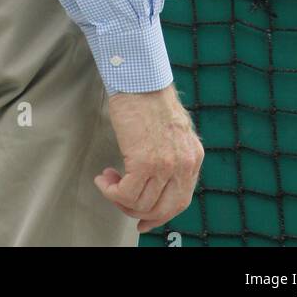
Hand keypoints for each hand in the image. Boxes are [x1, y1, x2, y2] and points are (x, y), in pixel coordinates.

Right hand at [94, 82, 203, 232]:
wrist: (139, 77)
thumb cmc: (149, 96)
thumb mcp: (172, 129)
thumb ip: (171, 153)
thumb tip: (156, 178)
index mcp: (192, 156)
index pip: (180, 200)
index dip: (160, 215)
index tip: (145, 220)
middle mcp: (183, 164)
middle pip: (162, 208)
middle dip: (138, 212)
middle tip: (121, 203)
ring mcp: (165, 165)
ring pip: (140, 203)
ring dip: (119, 198)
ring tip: (109, 181)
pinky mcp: (143, 162)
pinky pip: (125, 193)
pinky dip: (110, 191)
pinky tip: (104, 178)